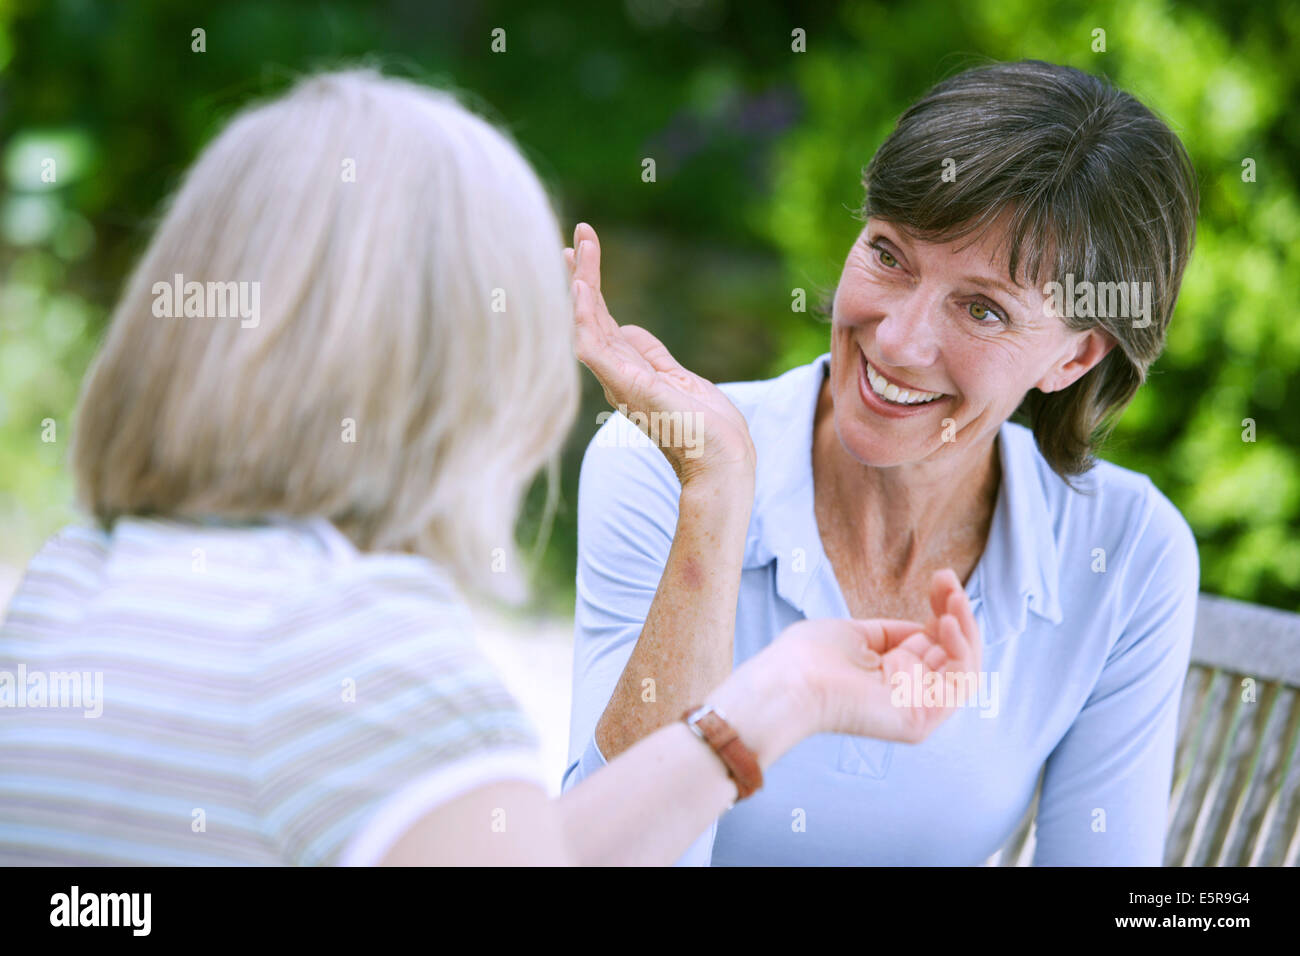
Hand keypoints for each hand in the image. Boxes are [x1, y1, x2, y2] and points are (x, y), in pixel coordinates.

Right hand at [567, 222, 756, 484]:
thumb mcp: (681, 379)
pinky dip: (584, 315)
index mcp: (632, 373)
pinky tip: (580, 286)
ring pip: (588, 324)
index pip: (606, 323)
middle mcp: (618, 376)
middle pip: (593, 317)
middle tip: (578, 235)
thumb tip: (630, 329)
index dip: (594, 288)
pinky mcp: (624, 385)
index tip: (585, 253)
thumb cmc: (707, 430)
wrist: (720, 461)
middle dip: (583, 275)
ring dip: (583, 282)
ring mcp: (619, 380)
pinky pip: (593, 344)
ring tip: (579, 245)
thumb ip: (653, 354)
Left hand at [773, 569, 982, 743]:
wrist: (791, 679)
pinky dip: (961, 651)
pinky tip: (946, 623)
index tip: (940, 579)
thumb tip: (924, 624)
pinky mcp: (922, 719)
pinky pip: (959, 685)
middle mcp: (908, 691)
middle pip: (952, 651)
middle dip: (956, 612)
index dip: (942, 610)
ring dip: (966, 629)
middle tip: (948, 580)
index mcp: (891, 673)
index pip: (934, 642)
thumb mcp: (856, 635)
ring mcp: (917, 707)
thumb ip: (891, 633)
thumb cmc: (808, 657)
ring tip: (954, 599)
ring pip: (963, 669)